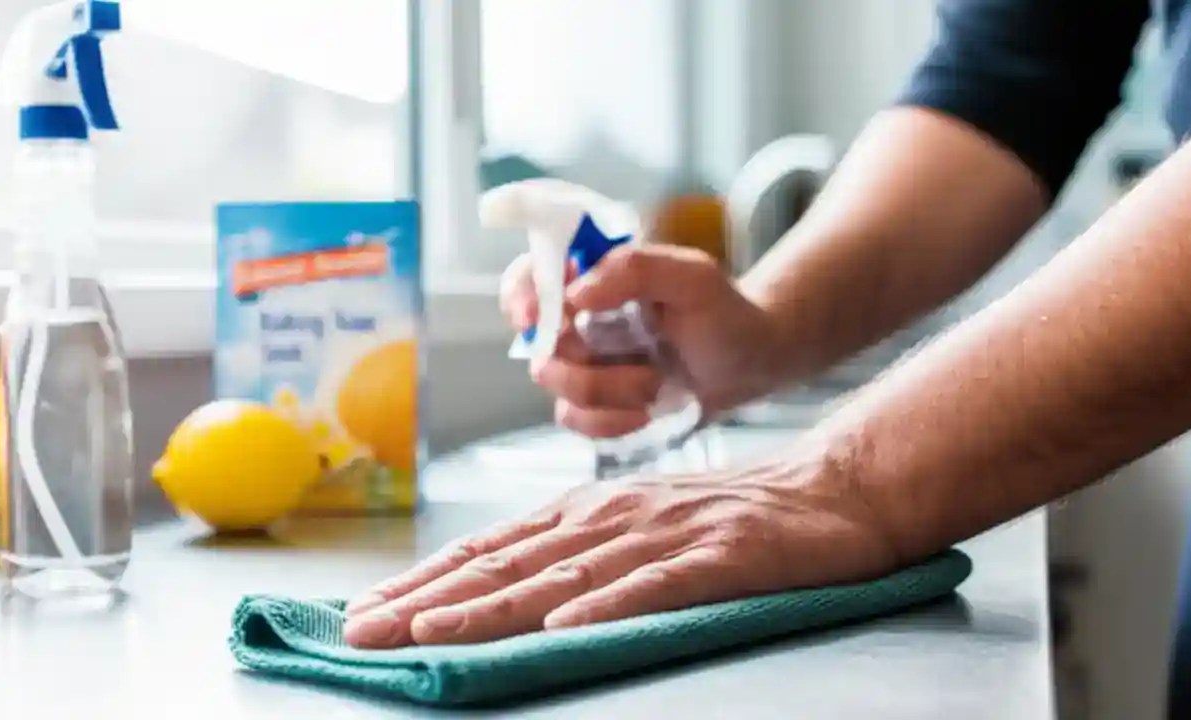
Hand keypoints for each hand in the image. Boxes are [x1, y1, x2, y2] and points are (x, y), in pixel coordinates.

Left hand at [343, 446, 900, 646]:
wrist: (827, 491)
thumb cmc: (724, 515)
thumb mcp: (635, 525)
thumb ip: (574, 554)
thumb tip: (501, 592)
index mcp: (584, 511)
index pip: (487, 550)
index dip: (422, 581)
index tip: (365, 612)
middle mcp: (608, 517)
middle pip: (505, 564)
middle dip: (426, 599)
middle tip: (363, 631)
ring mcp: (659, 536)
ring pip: (561, 576)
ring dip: (490, 606)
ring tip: (430, 632)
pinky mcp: (715, 558)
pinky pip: (654, 587)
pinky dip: (607, 605)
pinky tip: (564, 627)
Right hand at [501, 243, 789, 438]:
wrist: (749, 363)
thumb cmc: (723, 311)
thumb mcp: (693, 277)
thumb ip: (636, 269)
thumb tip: (575, 291)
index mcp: (591, 277)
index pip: (529, 276)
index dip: (520, 295)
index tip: (533, 318)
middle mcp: (575, 319)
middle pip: (537, 343)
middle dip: (586, 362)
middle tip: (642, 361)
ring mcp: (581, 364)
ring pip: (558, 385)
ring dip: (612, 390)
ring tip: (657, 384)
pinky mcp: (593, 405)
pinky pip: (575, 419)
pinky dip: (613, 421)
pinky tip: (648, 411)